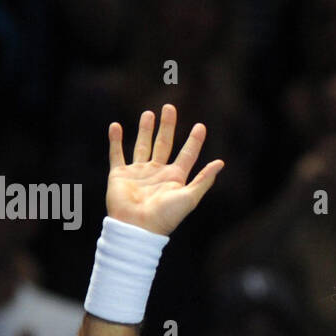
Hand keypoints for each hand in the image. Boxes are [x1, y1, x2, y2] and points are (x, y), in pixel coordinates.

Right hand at [105, 104, 223, 234]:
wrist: (138, 228)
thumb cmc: (165, 216)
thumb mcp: (190, 197)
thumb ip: (204, 180)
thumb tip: (221, 163)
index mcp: (175, 178)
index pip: (187, 155)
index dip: (194, 141)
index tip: (200, 126)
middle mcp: (157, 173)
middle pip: (164, 144)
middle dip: (167, 126)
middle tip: (170, 107)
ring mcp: (138, 173)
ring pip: (142, 146)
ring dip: (145, 130)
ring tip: (149, 113)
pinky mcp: (119, 175)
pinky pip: (116, 154)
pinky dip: (115, 141)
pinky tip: (116, 126)